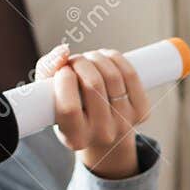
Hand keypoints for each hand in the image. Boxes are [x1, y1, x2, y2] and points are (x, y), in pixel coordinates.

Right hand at [34, 43, 152, 178]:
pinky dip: (115, 59)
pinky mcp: (141, 112)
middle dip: (80, 63)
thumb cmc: (69, 106)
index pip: (69, 108)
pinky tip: (106, 59)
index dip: (64, 80)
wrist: (100, 128)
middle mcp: (102, 135)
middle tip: (75, 62)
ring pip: (112, 76)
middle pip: (93, 85)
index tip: (62, 71)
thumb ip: (47, 69)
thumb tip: (63, 52)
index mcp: (75, 138)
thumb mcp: (47, 94)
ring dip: (97, 58)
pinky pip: (130, 75)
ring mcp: (125, 124)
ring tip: (88, 59)